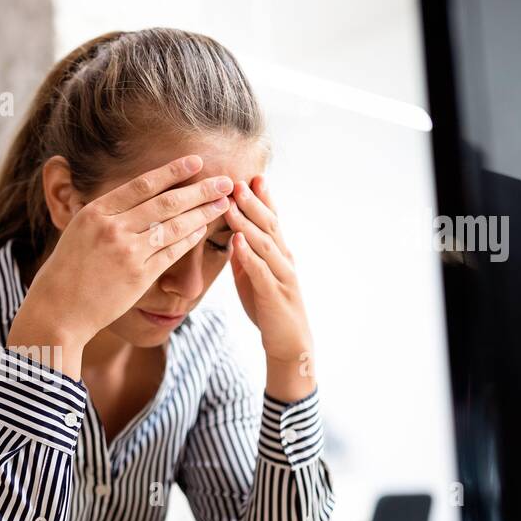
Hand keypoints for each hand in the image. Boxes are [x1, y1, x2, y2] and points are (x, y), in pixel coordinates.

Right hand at [9, 154, 232, 377]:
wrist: (57, 310)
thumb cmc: (66, 271)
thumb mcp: (79, 231)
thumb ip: (106, 214)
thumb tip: (137, 196)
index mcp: (96, 212)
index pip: (142, 184)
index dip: (173, 171)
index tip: (195, 161)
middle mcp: (112, 228)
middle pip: (166, 202)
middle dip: (200, 189)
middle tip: (224, 181)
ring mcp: (126, 253)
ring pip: (174, 226)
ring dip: (203, 212)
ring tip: (223, 203)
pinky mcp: (138, 276)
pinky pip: (171, 252)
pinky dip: (190, 238)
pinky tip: (204, 229)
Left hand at [224, 176, 316, 400]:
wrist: (289, 343)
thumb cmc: (269, 309)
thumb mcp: (254, 277)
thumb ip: (247, 256)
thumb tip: (233, 235)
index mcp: (279, 254)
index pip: (272, 220)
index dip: (264, 199)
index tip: (252, 176)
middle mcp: (284, 260)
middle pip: (270, 225)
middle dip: (254, 202)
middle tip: (238, 180)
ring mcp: (282, 276)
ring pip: (265, 244)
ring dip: (247, 222)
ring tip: (232, 204)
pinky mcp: (275, 295)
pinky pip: (261, 271)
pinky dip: (248, 255)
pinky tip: (237, 241)